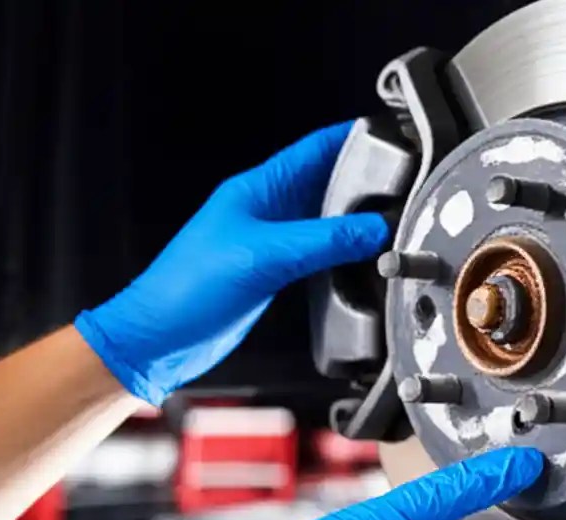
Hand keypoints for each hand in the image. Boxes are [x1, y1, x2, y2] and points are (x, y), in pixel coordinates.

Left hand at [75, 121, 387, 404]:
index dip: (350, 139)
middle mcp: (265, 210)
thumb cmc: (190, 288)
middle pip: (324, 184)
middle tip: (405, 186)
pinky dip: (342, 252)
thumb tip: (375, 229)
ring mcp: (269, 241)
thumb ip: (324, 241)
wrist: (159, 338)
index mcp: (257, 190)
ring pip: (323, 220)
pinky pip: (316, 252)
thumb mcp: (266, 257)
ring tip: (394, 221)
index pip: (313, 150)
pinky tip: (363, 260)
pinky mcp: (272, 271)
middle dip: (363, 181)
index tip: (389, 136)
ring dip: (354, 220)